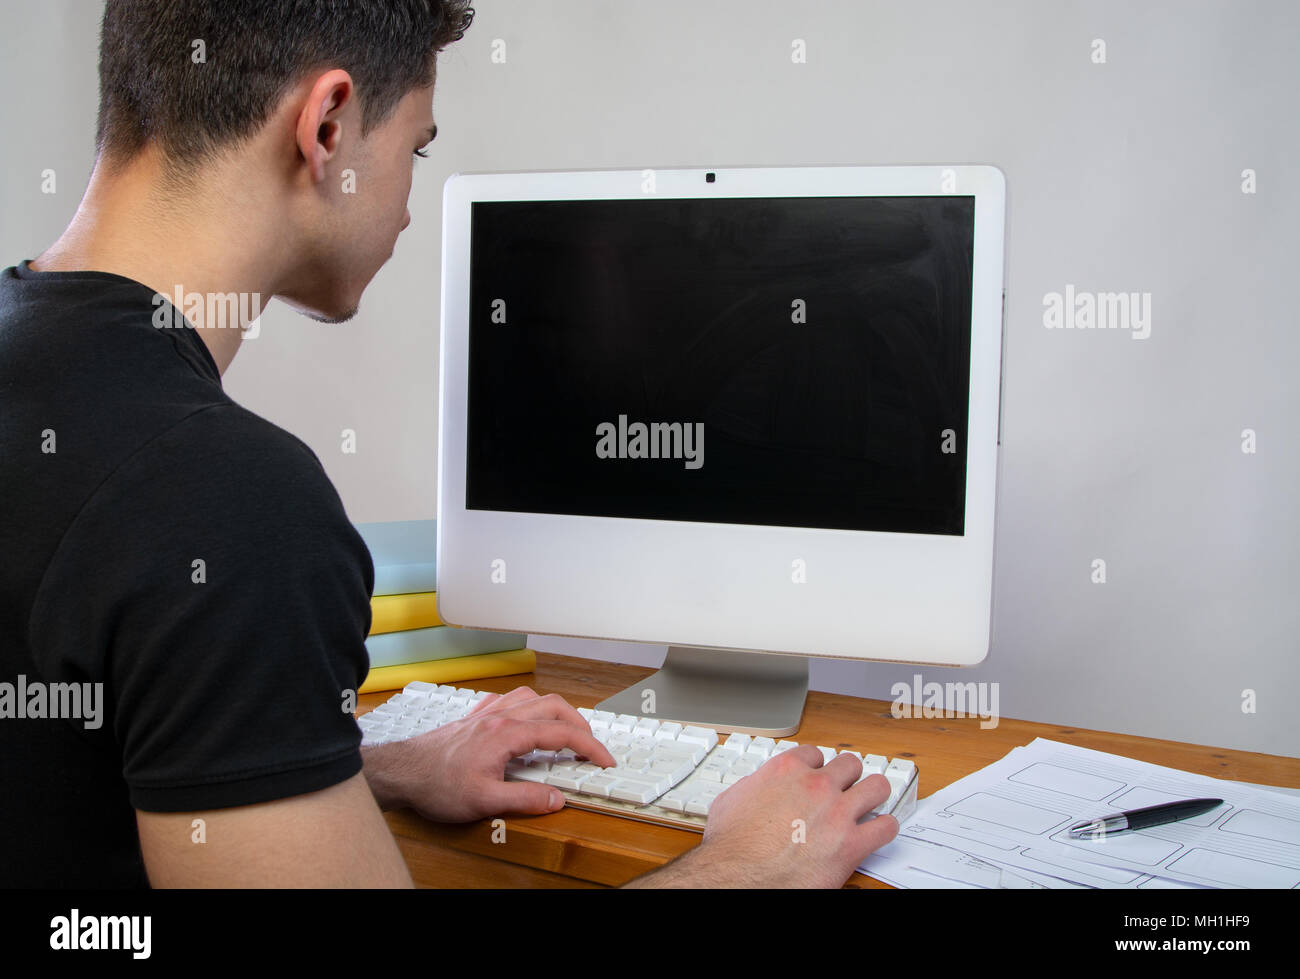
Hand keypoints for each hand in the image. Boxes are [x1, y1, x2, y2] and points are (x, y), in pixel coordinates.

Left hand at [364, 686, 615, 822]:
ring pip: (533, 697)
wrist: (401, 771)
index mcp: (507, 735)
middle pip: (553, 706)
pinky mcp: (474, 717)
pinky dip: (528, 705)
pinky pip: (509, 699)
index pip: (561, 734)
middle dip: (579, 723)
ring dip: (556, 710)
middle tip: (592, 745)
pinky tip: (525, 718)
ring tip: (566, 729)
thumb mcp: (484, 801)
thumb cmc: (436, 784)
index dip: (589, 746)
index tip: (604, 759)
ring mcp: (486, 714)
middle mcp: (500, 717)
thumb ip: (524, 800)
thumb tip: (556, 799)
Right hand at [629, 745, 897, 887]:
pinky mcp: (853, 844)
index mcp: (786, 770)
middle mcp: (816, 785)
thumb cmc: (731, 845)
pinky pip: (887, 827)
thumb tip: (757, 786)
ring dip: (874, 794)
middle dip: (849, 776)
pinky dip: (885, 829)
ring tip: (870, 803)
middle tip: (846, 788)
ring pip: (877, 786)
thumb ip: (753, 785)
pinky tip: (878, 833)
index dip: (817, 766)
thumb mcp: (731, 800)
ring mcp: (838, 812)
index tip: (818, 775)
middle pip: (850, 764)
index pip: (815, 753)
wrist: (739, 876)